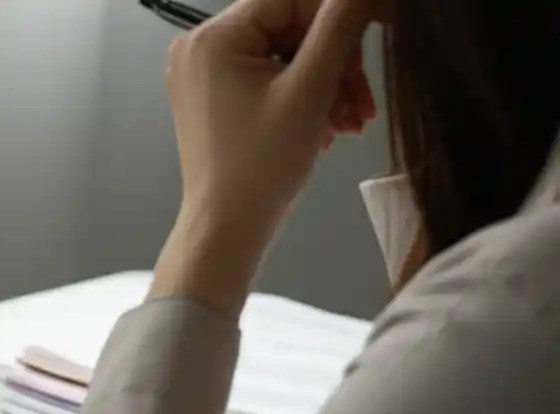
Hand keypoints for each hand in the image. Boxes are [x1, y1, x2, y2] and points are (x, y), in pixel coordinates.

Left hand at [148, 0, 378, 317]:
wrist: (227, 229)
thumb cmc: (261, 165)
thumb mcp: (310, 88)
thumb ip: (339, 26)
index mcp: (213, 38)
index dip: (339, 14)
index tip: (376, 34)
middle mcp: (200, 49)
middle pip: (289, 28)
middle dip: (335, 61)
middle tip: (362, 99)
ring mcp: (205, 77)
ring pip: (285, 57)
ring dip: (326, 84)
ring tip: (352, 121)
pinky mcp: (215, 101)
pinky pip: (269, 81)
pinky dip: (302, 99)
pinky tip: (328, 128)